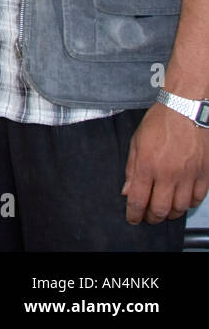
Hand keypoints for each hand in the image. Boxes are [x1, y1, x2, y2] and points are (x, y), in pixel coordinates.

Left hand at [122, 102, 208, 223]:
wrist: (185, 110)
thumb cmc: (158, 123)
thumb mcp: (136, 143)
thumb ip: (132, 169)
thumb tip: (127, 192)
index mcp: (148, 166)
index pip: (138, 200)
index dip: (134, 214)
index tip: (132, 219)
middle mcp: (169, 174)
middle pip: (160, 208)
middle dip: (152, 218)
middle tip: (148, 218)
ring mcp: (189, 175)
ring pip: (180, 207)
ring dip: (171, 213)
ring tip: (164, 212)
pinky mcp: (204, 173)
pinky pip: (198, 198)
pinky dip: (189, 204)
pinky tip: (182, 202)